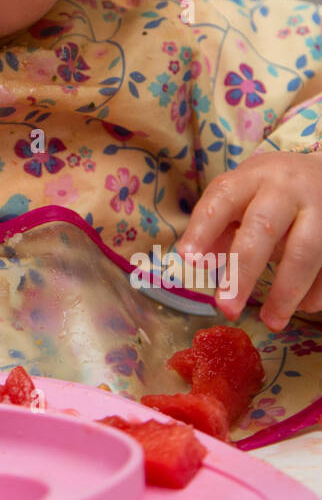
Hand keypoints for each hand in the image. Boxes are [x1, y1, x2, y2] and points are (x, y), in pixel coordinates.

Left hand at [176, 152, 321, 330]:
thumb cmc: (273, 191)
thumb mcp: (243, 194)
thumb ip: (218, 225)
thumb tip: (198, 262)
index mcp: (253, 177)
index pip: (223, 197)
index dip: (203, 228)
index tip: (189, 260)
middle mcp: (287, 189)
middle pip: (263, 228)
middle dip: (242, 271)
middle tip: (226, 308)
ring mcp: (320, 208)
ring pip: (305, 251)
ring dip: (286, 292)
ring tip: (271, 322)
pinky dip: (316, 291)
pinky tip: (302, 307)